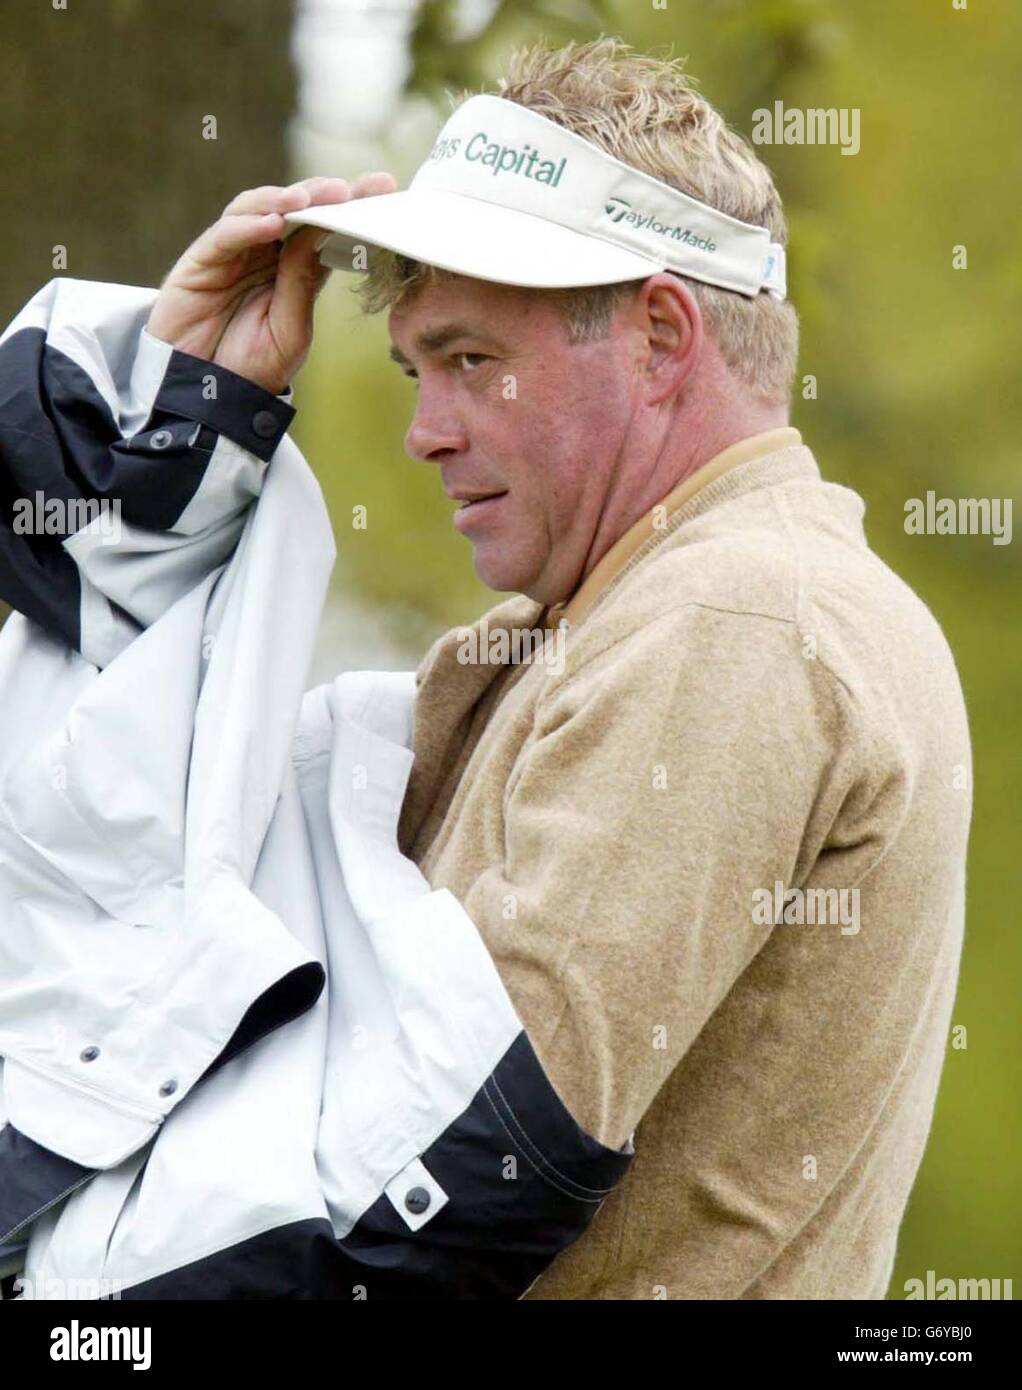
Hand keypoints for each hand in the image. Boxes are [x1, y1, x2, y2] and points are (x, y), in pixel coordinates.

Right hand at [146, 174, 397, 394]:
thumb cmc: (251, 367)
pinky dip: (248, 226)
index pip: (325, 230)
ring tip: (307, 199)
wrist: (208, 396)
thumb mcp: (290, 330)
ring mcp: (232, 254)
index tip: (383, 188)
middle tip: (348, 188)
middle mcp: (264, 254)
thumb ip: (302, 282)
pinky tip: (272, 224)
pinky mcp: (200, 263)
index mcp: (294, 271)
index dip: (350, 207)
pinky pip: (224, 236)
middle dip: (321, 194)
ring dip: (282, 199)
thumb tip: (318, 233)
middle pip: (293, 210)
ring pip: (257, 210)